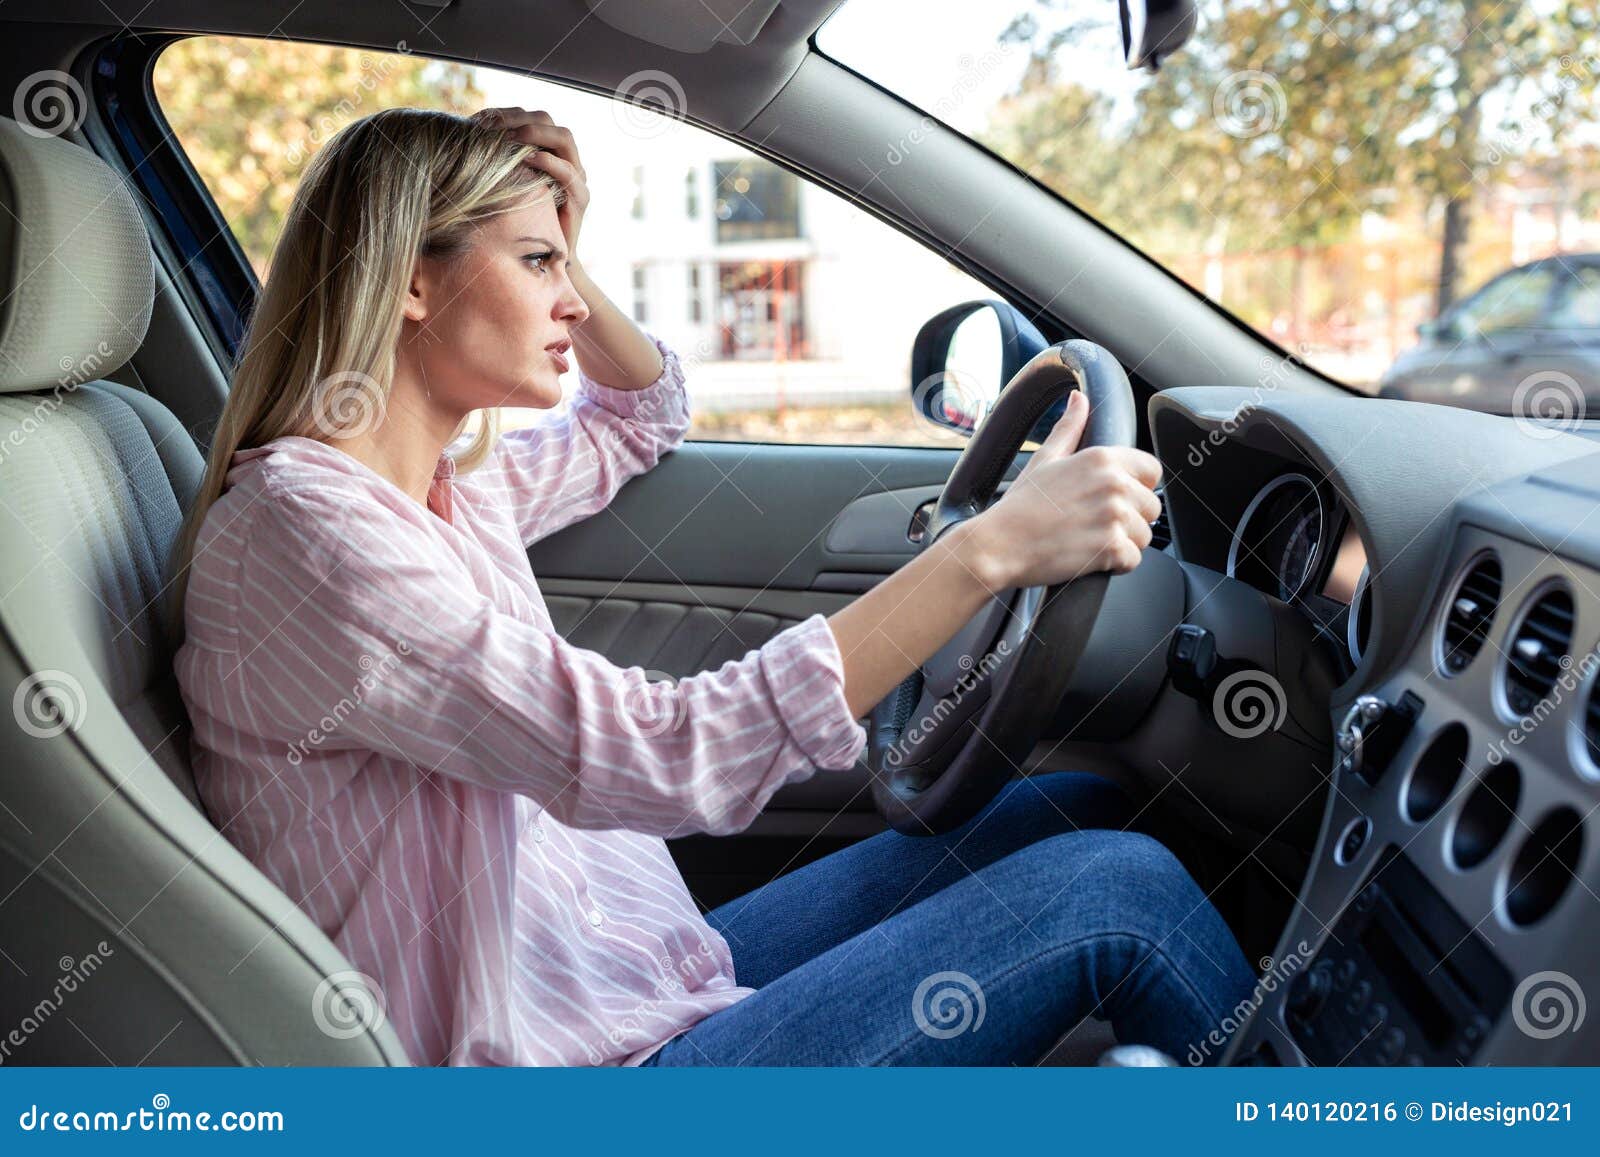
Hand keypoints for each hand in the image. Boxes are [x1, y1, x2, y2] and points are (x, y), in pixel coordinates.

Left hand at [473, 107, 589, 260]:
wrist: (543, 262)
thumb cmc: (518, 225)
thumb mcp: (504, 186)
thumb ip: (496, 163)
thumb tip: (462, 140)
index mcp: (548, 153)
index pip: (530, 117)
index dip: (506, 114)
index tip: (479, 121)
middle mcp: (566, 160)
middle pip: (548, 120)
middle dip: (517, 118)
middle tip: (491, 126)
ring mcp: (576, 177)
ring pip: (563, 139)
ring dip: (534, 133)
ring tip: (509, 139)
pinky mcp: (580, 198)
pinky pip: (568, 172)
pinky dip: (548, 162)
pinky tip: (527, 159)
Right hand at [960, 390, 1163, 590]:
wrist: (999, 545)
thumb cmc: (1020, 506)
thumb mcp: (1045, 459)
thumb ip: (1069, 428)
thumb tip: (1079, 399)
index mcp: (1102, 458)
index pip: (1152, 470)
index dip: (1137, 487)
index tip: (1115, 499)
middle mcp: (1114, 484)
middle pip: (1151, 507)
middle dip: (1131, 519)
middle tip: (1094, 524)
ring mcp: (1115, 516)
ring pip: (1144, 535)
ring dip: (1123, 543)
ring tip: (1089, 540)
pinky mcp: (1111, 547)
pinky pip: (1133, 560)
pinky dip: (1115, 564)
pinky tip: (1089, 556)